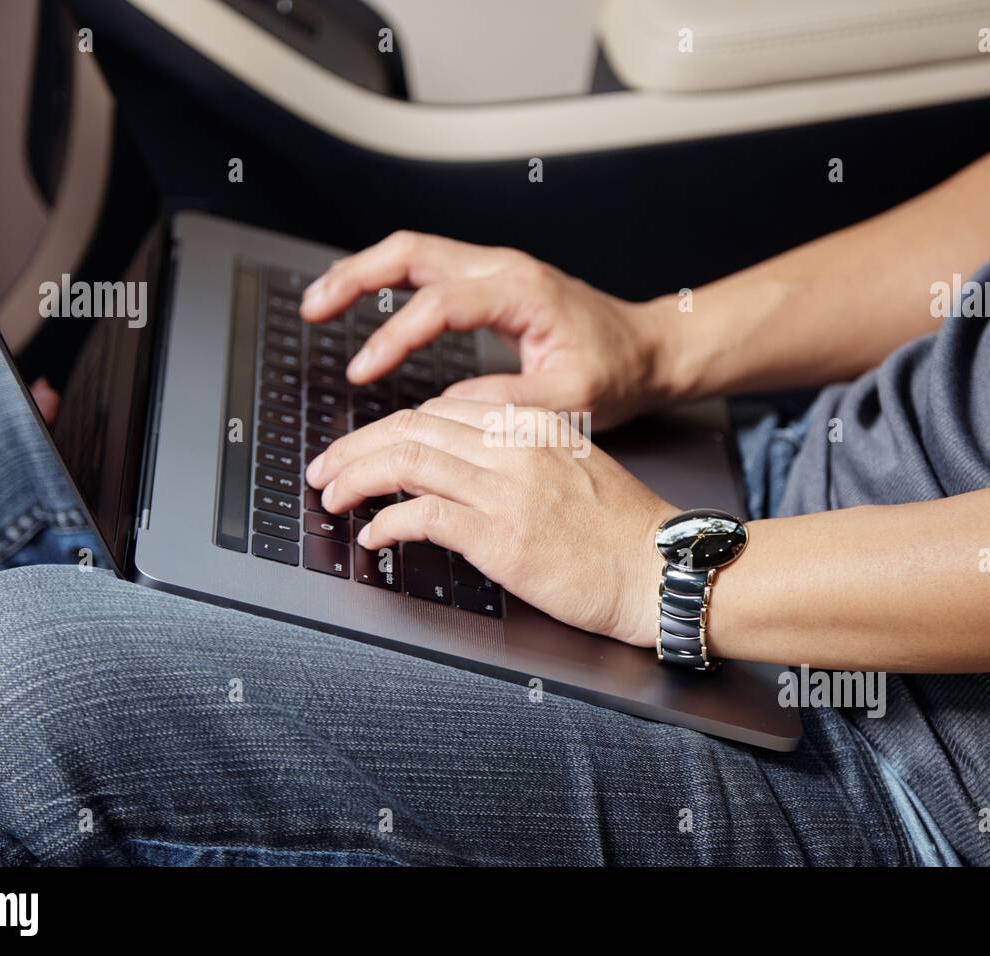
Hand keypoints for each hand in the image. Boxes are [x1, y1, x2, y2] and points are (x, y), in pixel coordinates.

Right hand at [298, 231, 674, 428]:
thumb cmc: (618, 370)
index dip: (394, 337)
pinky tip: (365, 305)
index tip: (364, 371)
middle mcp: (503, 269)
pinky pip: (429, 271)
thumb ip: (508, 402)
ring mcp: (496, 271)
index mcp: (520, 291)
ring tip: (321, 303)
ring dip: (364, 274)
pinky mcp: (493, 284)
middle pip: (411, 253)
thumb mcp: (571, 398)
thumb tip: (447, 409)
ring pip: (414, 254)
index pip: (439, 304)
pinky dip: (389, 283)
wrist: (649, 350)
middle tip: (314, 308)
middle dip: (355, 277)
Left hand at [305, 396, 674, 646]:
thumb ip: (519, 456)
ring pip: (406, 461)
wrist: (662, 568)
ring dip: (356, 479)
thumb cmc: (624, 531)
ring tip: (334, 497)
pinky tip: (374, 537)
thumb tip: (459, 467)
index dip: (388, 427)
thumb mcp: (573, 467)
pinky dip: (386, 523)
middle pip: (410, 427)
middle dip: (354, 447)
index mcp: (532, 424)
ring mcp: (506, 489)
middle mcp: (515, 446)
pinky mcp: (500, 537)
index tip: (365, 448)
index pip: (439, 409)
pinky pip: (422, 516)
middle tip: (326, 470)